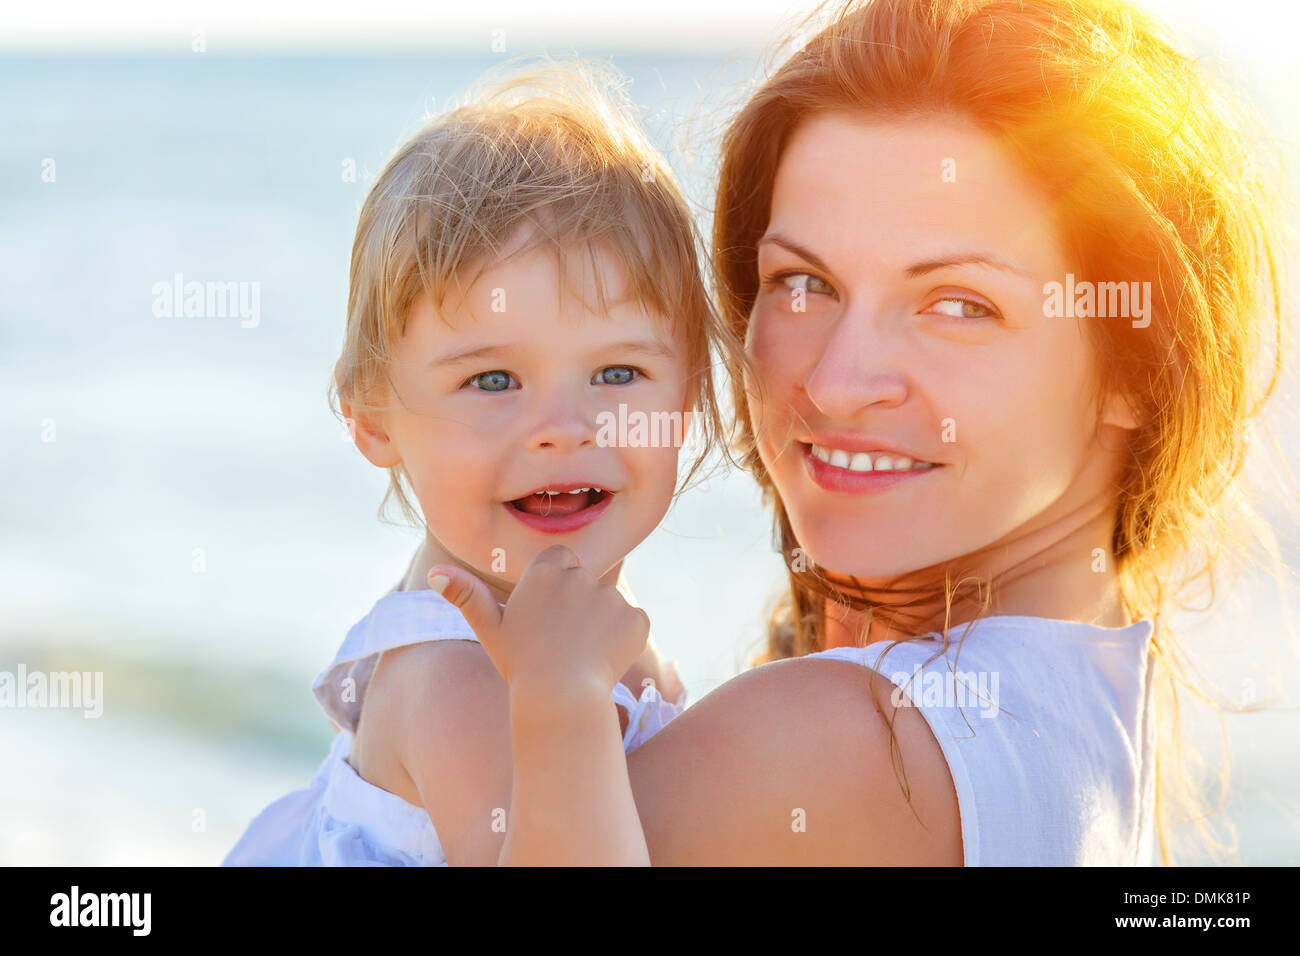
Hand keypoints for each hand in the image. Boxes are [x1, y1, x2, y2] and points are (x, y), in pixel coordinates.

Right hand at [428, 545, 650, 697]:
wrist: (560, 698)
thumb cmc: (521, 665)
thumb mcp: (491, 629)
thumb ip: (467, 596)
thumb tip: (435, 572)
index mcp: (546, 570)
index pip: (561, 559)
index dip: (556, 586)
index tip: (548, 614)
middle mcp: (580, 576)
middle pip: (586, 581)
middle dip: (580, 605)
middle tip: (563, 640)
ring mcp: (611, 597)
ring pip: (609, 605)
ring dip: (602, 624)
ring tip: (581, 655)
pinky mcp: (636, 620)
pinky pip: (633, 624)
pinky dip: (624, 640)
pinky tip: (604, 662)